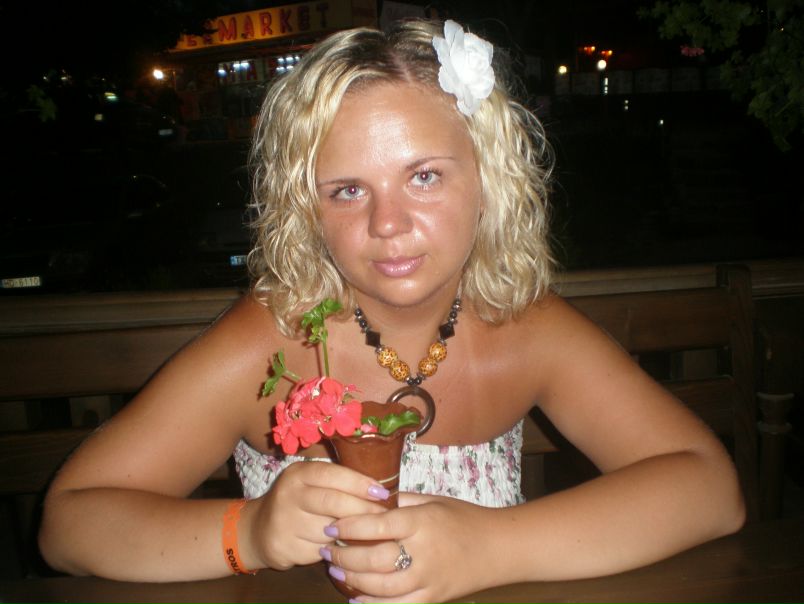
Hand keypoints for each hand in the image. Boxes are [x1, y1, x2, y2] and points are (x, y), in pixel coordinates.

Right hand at [245, 461, 389, 569]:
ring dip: (349, 532)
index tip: (382, 492)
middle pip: (333, 502)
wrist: (259, 529)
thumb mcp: (310, 482)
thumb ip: (336, 480)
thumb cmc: (297, 500)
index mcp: (298, 473)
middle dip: (363, 509)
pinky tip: (339, 544)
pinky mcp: (285, 547)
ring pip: (329, 529)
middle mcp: (289, 495)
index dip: (360, 483)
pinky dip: (334, 548)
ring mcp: (284, 522)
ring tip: (363, 530)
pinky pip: (320, 549)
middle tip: (383, 515)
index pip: (332, 474)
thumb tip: (377, 485)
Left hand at [322, 492, 496, 603]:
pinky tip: (355, 599)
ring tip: (336, 571)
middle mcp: (424, 552)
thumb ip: (401, 501)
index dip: (350, 526)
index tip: (331, 525)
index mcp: (423, 522)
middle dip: (345, 556)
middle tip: (328, 551)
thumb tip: (369, 499)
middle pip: (375, 559)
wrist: (500, 548)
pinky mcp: (433, 598)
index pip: (378, 525)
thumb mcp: (434, 500)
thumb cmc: (466, 518)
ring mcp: (429, 579)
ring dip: (354, 581)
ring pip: (382, 588)